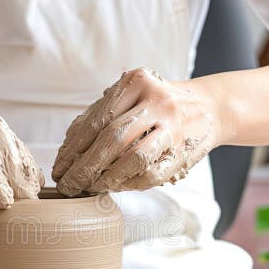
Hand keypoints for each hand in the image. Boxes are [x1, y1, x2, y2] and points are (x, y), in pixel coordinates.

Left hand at [52, 68, 222, 196]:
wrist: (208, 108)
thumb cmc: (156, 105)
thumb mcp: (130, 97)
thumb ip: (98, 116)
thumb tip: (66, 150)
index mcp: (137, 82)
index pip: (97, 119)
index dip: (74, 148)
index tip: (59, 168)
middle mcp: (157, 101)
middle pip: (113, 139)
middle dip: (85, 166)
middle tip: (69, 185)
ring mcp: (174, 126)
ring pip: (134, 158)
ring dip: (108, 178)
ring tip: (91, 187)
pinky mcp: (185, 149)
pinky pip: (153, 174)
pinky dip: (131, 184)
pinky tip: (117, 186)